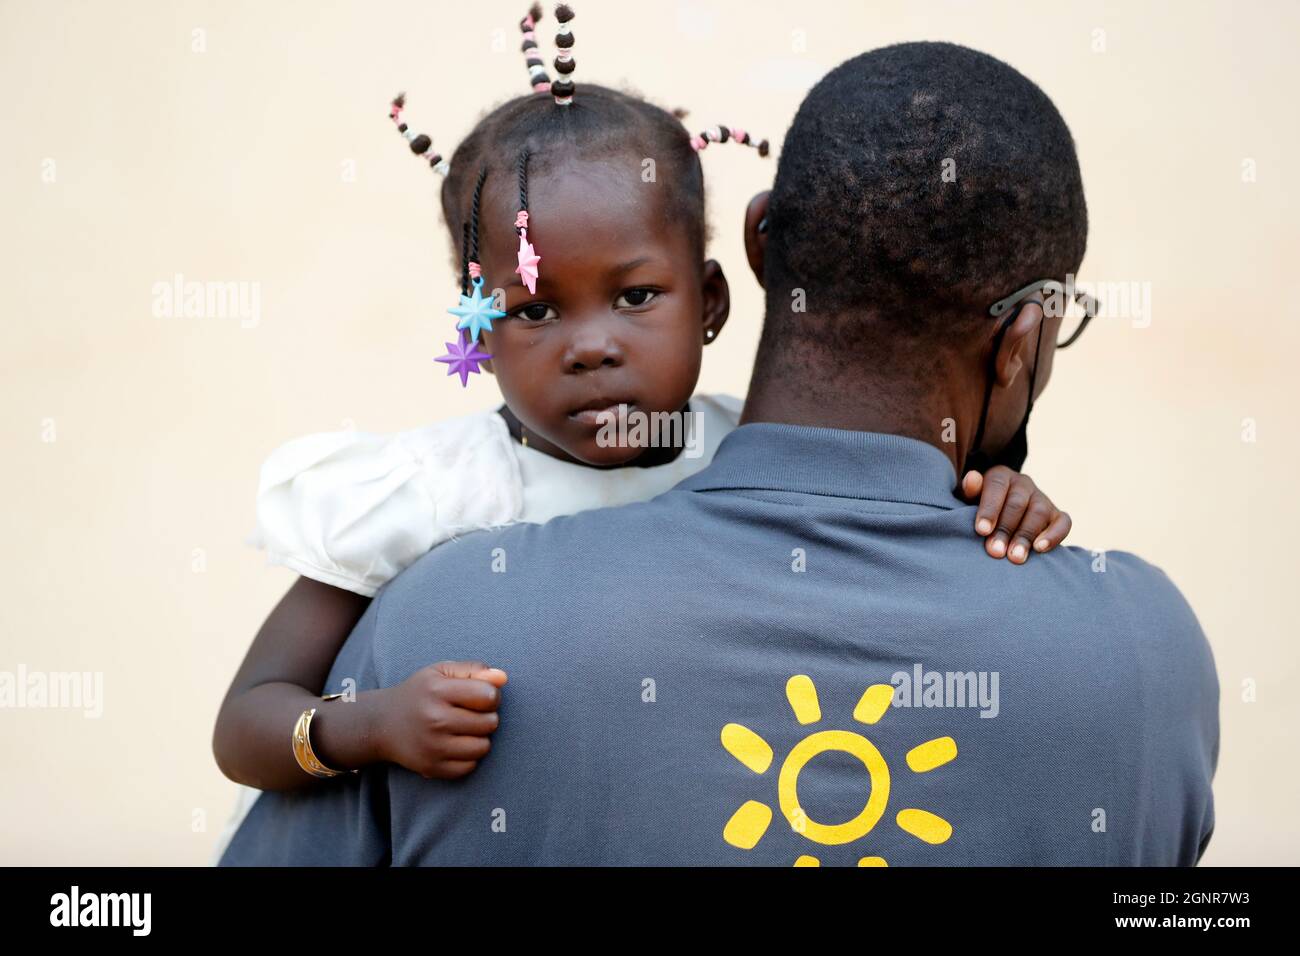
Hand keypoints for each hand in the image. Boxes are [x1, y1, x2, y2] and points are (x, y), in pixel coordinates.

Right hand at [375, 660, 507, 778]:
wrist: (382, 724)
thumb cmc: (420, 693)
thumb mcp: (441, 671)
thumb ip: (474, 670)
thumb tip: (503, 678)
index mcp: (438, 691)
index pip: (488, 695)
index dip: (491, 695)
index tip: (480, 696)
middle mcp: (435, 719)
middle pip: (490, 722)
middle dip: (486, 716)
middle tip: (470, 713)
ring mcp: (433, 746)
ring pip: (483, 747)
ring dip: (480, 738)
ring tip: (465, 729)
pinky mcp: (432, 768)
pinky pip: (470, 766)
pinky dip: (468, 757)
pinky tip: (456, 745)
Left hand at [961, 466, 1071, 563]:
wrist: (1000, 515)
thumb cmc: (979, 510)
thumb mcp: (968, 498)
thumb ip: (970, 490)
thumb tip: (972, 478)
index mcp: (1000, 476)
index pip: (996, 487)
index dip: (989, 509)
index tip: (982, 530)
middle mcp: (1023, 484)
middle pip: (1017, 503)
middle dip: (1005, 528)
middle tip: (995, 551)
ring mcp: (1042, 498)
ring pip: (1039, 513)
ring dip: (1026, 536)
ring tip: (1015, 556)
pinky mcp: (1058, 515)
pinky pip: (1063, 523)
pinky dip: (1053, 535)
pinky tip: (1040, 549)